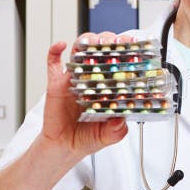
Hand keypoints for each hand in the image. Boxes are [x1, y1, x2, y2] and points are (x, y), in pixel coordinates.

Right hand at [41, 32, 132, 161]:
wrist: (64, 146)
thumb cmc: (87, 138)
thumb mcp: (108, 137)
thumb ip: (116, 131)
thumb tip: (120, 122)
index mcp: (109, 88)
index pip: (121, 65)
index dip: (128, 54)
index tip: (135, 47)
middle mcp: (93, 79)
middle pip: (102, 52)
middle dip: (109, 42)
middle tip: (115, 43)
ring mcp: (75, 79)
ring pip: (81, 51)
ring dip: (88, 42)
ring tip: (94, 42)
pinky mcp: (57, 83)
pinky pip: (54, 63)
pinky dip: (55, 51)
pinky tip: (61, 45)